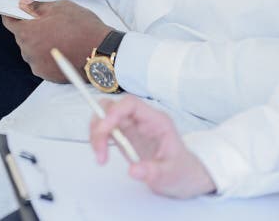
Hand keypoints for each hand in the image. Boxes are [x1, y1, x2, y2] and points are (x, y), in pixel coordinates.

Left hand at [2, 0, 110, 81]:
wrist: (102, 53)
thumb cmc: (83, 28)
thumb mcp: (61, 7)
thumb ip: (37, 7)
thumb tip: (24, 5)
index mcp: (27, 32)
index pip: (9, 22)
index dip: (13, 15)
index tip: (17, 12)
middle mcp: (28, 52)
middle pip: (22, 37)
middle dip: (31, 29)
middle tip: (48, 23)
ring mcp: (37, 66)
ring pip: (32, 51)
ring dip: (40, 44)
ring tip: (59, 38)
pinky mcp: (48, 76)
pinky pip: (42, 63)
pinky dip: (48, 57)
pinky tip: (63, 50)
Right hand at [90, 97, 216, 198]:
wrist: (182, 175)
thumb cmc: (180, 171)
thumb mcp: (171, 175)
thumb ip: (153, 172)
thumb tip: (133, 170)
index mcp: (156, 121)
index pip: (131, 104)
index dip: (114, 112)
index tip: (104, 131)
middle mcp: (141, 119)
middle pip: (112, 107)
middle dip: (100, 125)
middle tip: (99, 150)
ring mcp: (131, 125)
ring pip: (104, 116)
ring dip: (96, 133)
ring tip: (100, 157)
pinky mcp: (123, 134)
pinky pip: (104, 128)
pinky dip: (97, 139)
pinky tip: (101, 155)